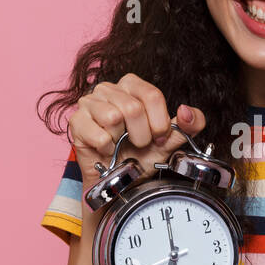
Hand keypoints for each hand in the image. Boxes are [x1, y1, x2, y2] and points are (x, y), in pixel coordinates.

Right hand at [68, 73, 207, 193]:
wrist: (118, 179)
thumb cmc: (141, 155)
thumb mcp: (170, 140)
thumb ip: (188, 126)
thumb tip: (187, 112)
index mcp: (132, 85)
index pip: (152, 94)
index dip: (159, 122)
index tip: (158, 137)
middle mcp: (109, 88)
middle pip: (133, 107)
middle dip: (141, 135)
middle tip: (138, 144)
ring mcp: (89, 102)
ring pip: (113, 117)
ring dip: (121, 140)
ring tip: (120, 144)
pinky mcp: (76, 121)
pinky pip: (98, 134)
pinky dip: (107, 148)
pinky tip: (107, 149)